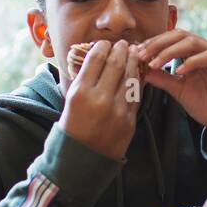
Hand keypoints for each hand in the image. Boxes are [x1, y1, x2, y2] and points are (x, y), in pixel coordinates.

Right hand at [58, 40, 141, 159]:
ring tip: (132, 52)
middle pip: (115, 64)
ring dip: (132, 61)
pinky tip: (137, 73)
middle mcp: (100, 99)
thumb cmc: (70, 130)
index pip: (95, 59)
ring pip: (129, 77)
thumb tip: (93, 60)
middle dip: (120, 49)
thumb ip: (83, 82)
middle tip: (122, 43)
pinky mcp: (129, 121)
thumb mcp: (69, 103)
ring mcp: (117, 111)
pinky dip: (137, 81)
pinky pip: (136, 95)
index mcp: (80, 93)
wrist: (80, 162)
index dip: (102, 47)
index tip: (104, 43)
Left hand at [136, 30, 206, 140]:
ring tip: (155, 63)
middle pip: (181, 35)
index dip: (154, 42)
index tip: (136, 52)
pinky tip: (178, 72)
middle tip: (142, 55)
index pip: (173, 37)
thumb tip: (141, 69)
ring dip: (170, 51)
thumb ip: (162, 78)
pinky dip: (191, 63)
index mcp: (196, 51)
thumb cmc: (205, 104)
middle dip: (158, 44)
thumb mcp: (178, 89)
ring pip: (192, 42)